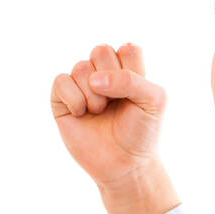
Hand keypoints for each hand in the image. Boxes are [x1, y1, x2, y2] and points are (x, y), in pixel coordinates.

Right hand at [50, 42, 167, 187]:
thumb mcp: (153, 102)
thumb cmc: (142, 132)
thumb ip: (131, 80)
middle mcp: (104, 73)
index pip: (127, 49)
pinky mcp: (62, 99)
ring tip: (100, 112)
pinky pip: (61, 82)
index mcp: (129, 69)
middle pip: (101, 50)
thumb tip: (93, 79)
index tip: (137, 95)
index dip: (132, 71)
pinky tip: (82, 114)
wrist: (124, 164)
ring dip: (94, 94)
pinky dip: (74, 99)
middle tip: (116, 103)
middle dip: (111, 79)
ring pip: (81, 67)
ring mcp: (82, 84)